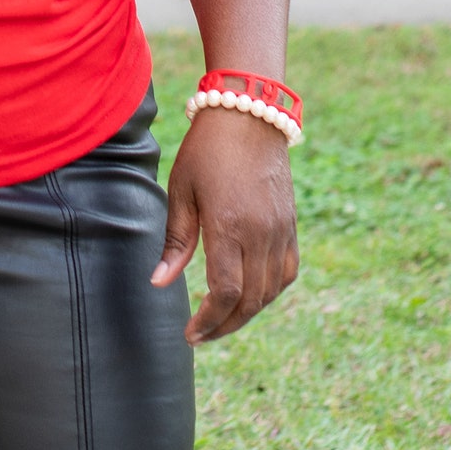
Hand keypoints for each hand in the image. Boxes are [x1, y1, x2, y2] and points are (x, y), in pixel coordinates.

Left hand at [151, 108, 298, 343]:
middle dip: (225, 325)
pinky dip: (271, 291)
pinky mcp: (291, 225)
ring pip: (271, 291)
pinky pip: (288, 272)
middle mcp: (261, 235)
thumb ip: (175, 240)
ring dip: (247, 313)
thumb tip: (160, 284)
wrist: (248, 115)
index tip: (190, 334)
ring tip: (221, 318)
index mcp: (230, 226)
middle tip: (201, 334)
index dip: (209, 322)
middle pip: (251, 301)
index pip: (226, 294)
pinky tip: (252, 295)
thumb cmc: (206, 150)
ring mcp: (281, 231)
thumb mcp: (181, 190)